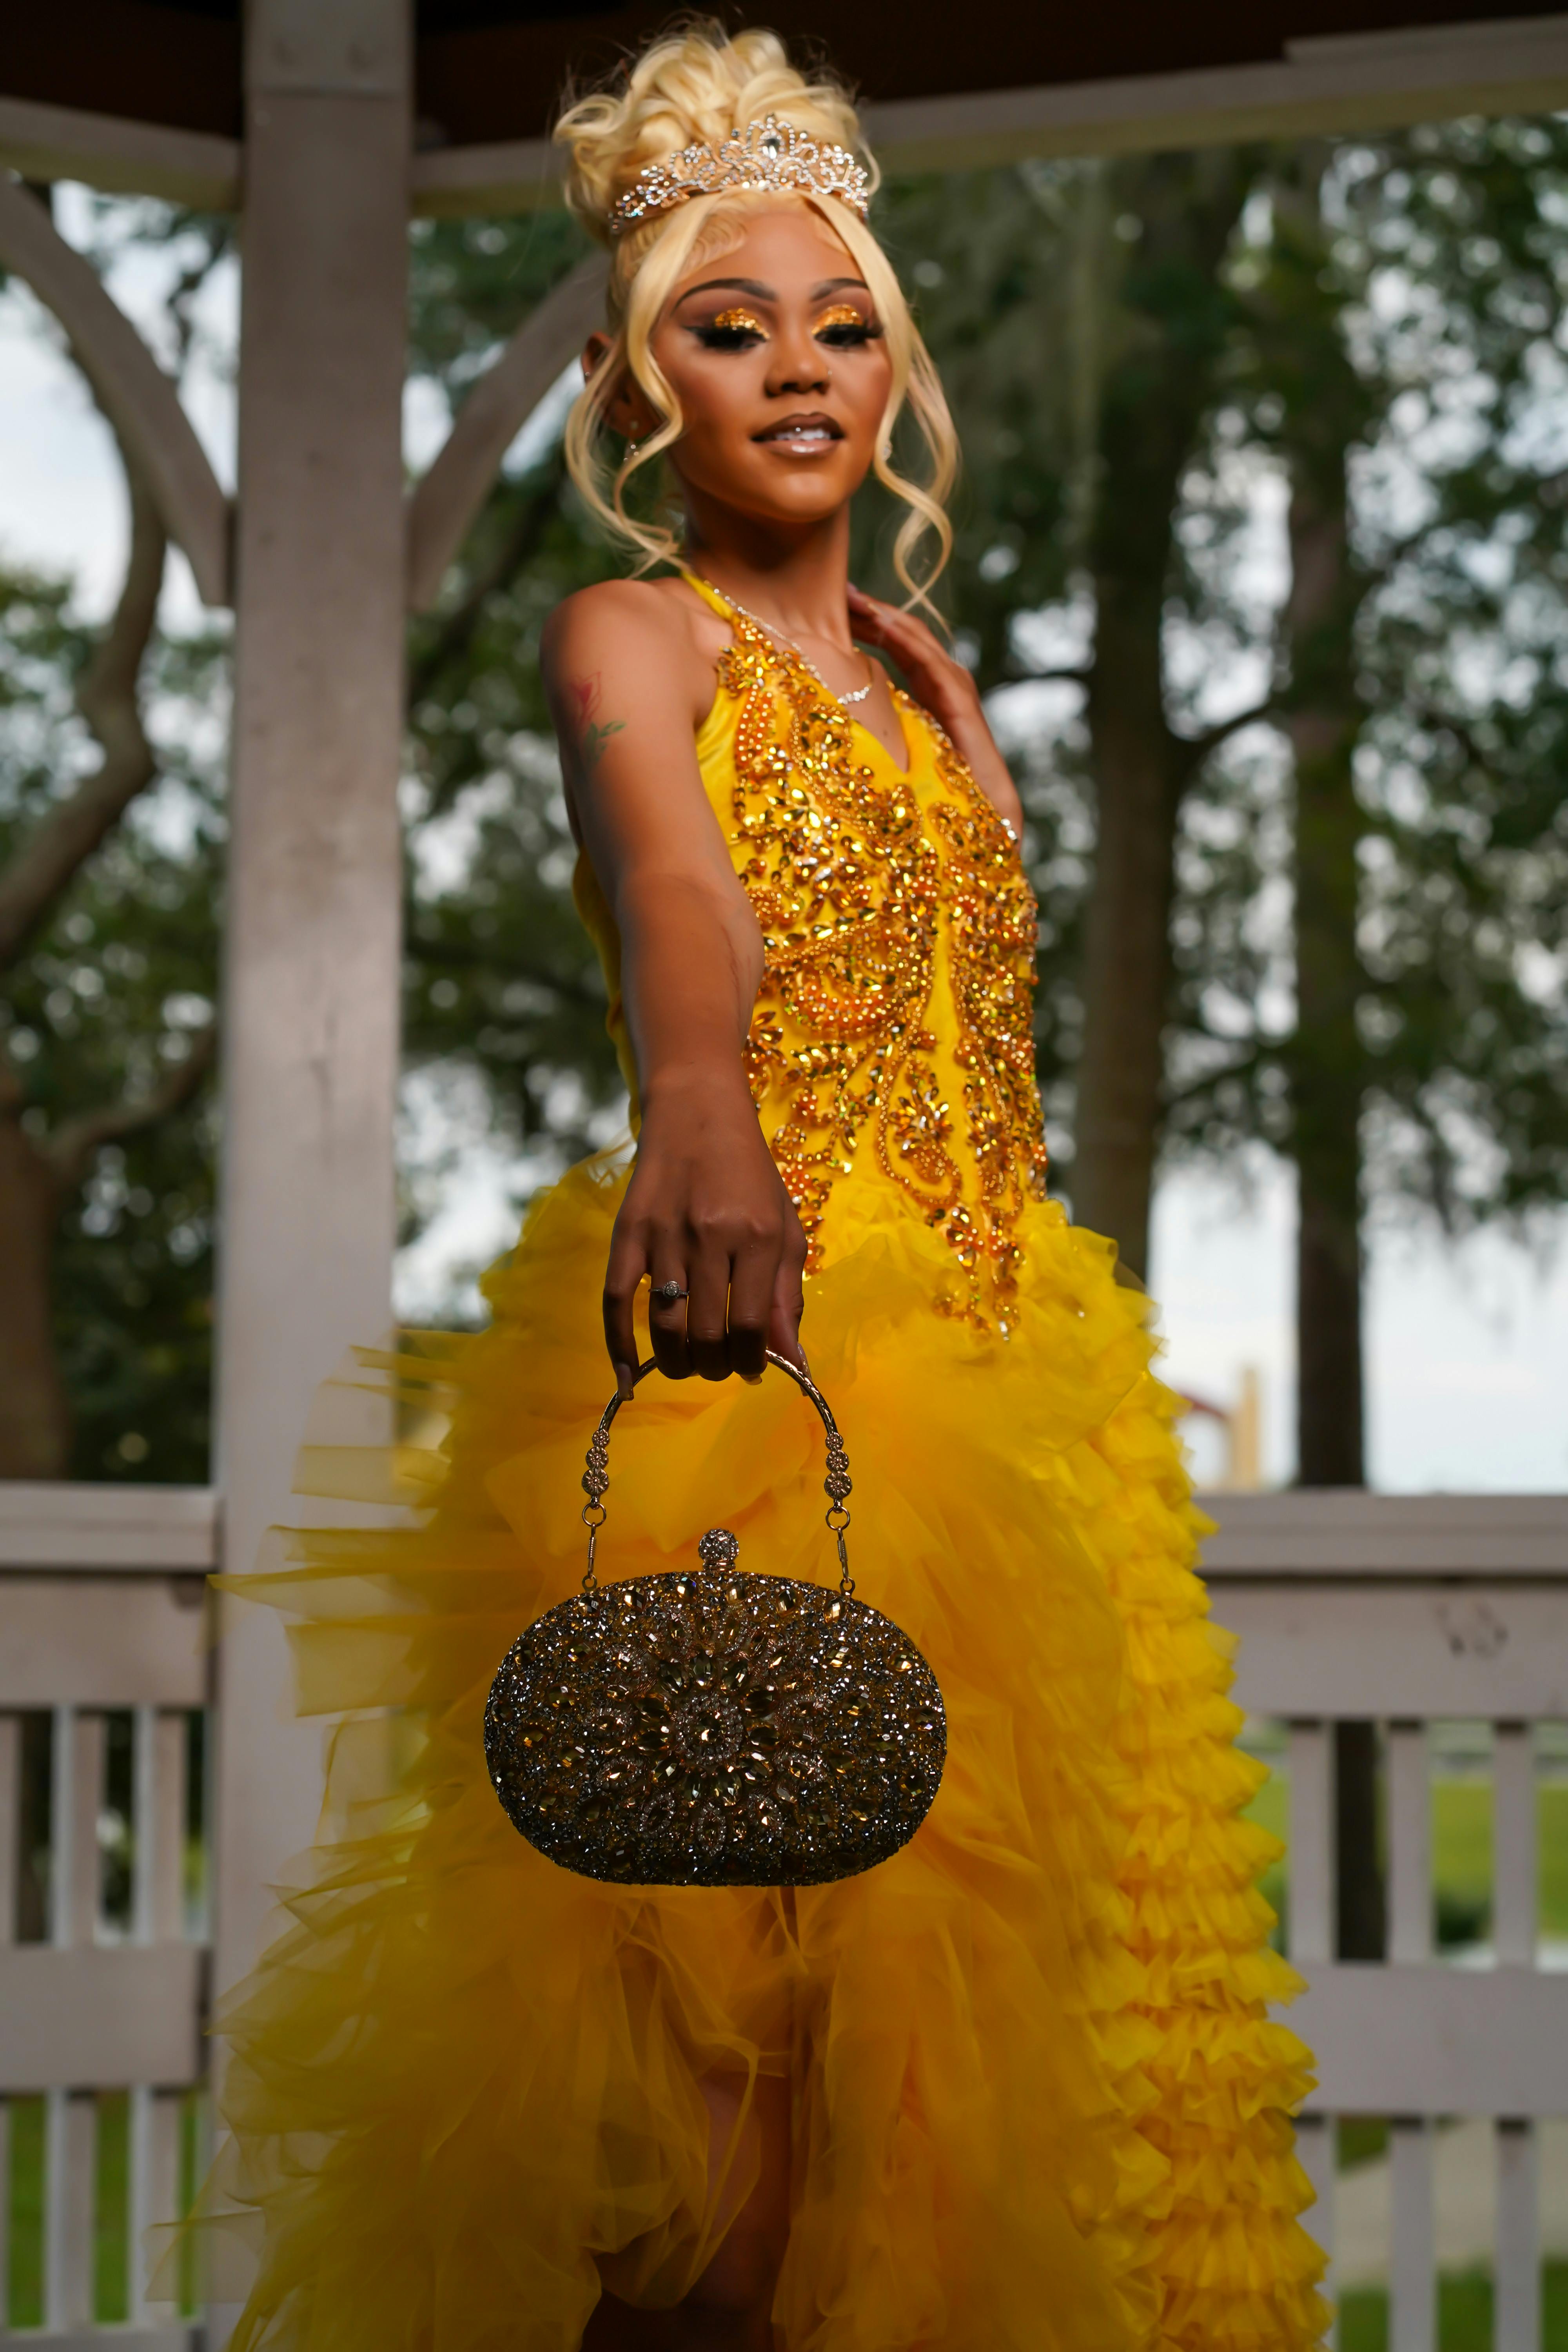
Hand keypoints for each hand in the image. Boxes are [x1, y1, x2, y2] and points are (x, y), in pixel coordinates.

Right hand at [603, 1069, 808, 1398]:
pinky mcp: (628, 1231)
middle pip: (708, 1335)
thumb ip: (789, 1297)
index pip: (752, 1327)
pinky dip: (619, 1348)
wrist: (698, 1113)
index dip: (751, 1361)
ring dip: (677, 1364)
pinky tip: (628, 1379)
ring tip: (687, 1365)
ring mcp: (665, 1234)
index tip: (752, 1367)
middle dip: (715, 1367)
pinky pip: (617, 1302)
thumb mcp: (785, 1229)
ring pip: (665, 1327)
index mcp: (760, 1237)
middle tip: (718, 1366)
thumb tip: (794, 1363)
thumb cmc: (750, 1177)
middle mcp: (712, 1236)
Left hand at [847, 585, 1024, 838]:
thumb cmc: (940, 794)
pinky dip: (908, 643)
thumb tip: (838, 713)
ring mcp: (957, 693)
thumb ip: (882, 725)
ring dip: (887, 617)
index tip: (837, 606)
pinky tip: (883, 625)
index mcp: (929, 692)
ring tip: (855, 599)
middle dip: (874, 611)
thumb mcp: (899, 750)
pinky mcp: (962, 708)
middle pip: (907, 635)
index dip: (870, 622)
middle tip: (839, 591)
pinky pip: (933, 665)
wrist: (987, 820)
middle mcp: (945, 686)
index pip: (898, 645)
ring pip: (919, 642)